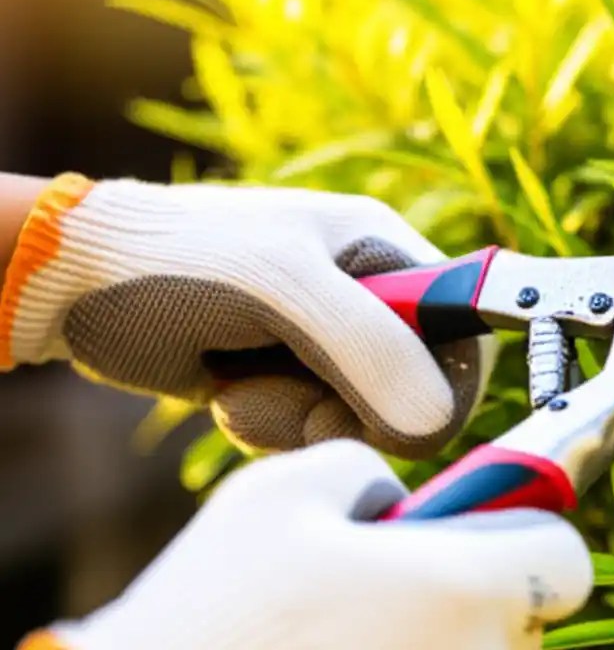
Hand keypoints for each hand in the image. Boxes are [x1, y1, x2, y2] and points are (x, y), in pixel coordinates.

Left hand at [0, 173, 494, 457]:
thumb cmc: (177, 262)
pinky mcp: (292, 381)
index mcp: (385, 251)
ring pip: (366, 422)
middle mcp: (369, 298)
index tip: (398, 414)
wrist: (76, 286)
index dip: (445, 385)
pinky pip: (318, 432)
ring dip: (300, 421)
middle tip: (298, 397)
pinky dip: (274, 427)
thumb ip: (367, 348)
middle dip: (354, 410)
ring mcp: (330, 344)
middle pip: (417, 392)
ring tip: (244, 382)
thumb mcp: (279, 288)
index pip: (467, 333)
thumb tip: (438, 422)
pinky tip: (231, 393)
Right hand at [35, 440, 592, 649]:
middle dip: (473, 590)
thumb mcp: (281, 492)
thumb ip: (370, 468)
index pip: (566, 557)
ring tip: (350, 631)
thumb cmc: (216, 610)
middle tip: (385, 587)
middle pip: (525, 615)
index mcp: (464, 587)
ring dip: (440, 636)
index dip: (524, 534)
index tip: (476, 536)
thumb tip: (402, 498)